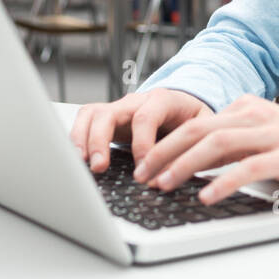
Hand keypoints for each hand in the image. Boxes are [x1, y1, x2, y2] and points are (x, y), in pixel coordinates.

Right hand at [70, 88, 213, 173]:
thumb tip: (165, 179)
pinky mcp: (107, 118)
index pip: (146, 117)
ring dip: (83, 140)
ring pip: (92, 115)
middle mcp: (136, 101)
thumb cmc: (193, 118)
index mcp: (163, 99)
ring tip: (83, 164)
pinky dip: (78, 138)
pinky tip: (79, 159)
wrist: (185, 104)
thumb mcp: (200, 131)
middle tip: (100, 167)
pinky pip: (86, 121)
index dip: (142, 144)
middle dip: (101, 141)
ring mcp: (119, 108)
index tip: (143, 171)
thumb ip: (186, 150)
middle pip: (109, 113)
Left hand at [132, 94, 278, 205]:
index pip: (196, 123)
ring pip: (217, 145)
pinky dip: (223, 182)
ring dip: (185, 165)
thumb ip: (229, 142)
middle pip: (199, 129)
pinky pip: (248, 168)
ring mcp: (272, 134)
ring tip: (164, 184)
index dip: (165, 144)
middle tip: (143, 174)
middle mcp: (255, 116)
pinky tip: (206, 196)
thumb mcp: (260, 136)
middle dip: (164, 152)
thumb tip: (188, 161)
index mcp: (245, 107)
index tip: (145, 165)